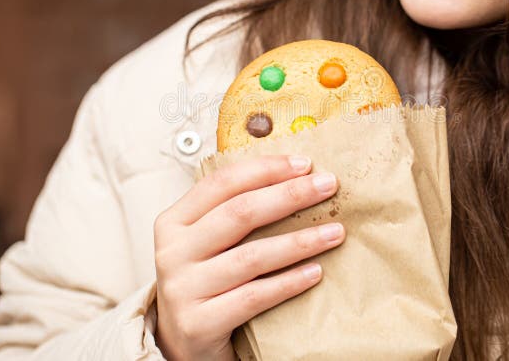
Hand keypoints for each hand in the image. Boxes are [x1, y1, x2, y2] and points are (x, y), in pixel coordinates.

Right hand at [153, 155, 344, 360]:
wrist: (181, 344)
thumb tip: (295, 180)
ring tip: (335, 232)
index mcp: (175, 221)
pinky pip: (254, 297)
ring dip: (300, 241)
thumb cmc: (205, 283)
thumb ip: (234, 214)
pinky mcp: (198, 323)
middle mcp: (173, 251)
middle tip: (328, 185)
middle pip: (240, 213)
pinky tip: (315, 272)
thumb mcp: (207, 242)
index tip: (304, 164)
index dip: (265, 170)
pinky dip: (288, 283)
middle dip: (290, 195)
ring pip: (251, 256)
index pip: (222, 183)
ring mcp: (182, 288)